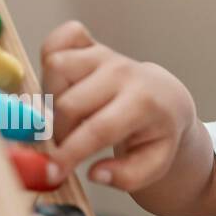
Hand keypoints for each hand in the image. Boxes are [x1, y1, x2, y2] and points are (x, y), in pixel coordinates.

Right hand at [39, 20, 196, 190]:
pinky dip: (50, 56)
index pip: (99, 129)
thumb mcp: (155, 164)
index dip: (70, 152)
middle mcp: (122, 73)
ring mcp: (104, 54)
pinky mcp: (89, 43)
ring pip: (56, 68)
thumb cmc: (157, 134)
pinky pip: (59, 39)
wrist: (166, 99)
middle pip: (69, 103)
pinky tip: (60, 83)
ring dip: (50, 97)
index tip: (52, 171)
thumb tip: (95, 174)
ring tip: (67, 116)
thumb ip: (128, 176)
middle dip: (59, 132)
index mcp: (143, 104)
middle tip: (66, 146)